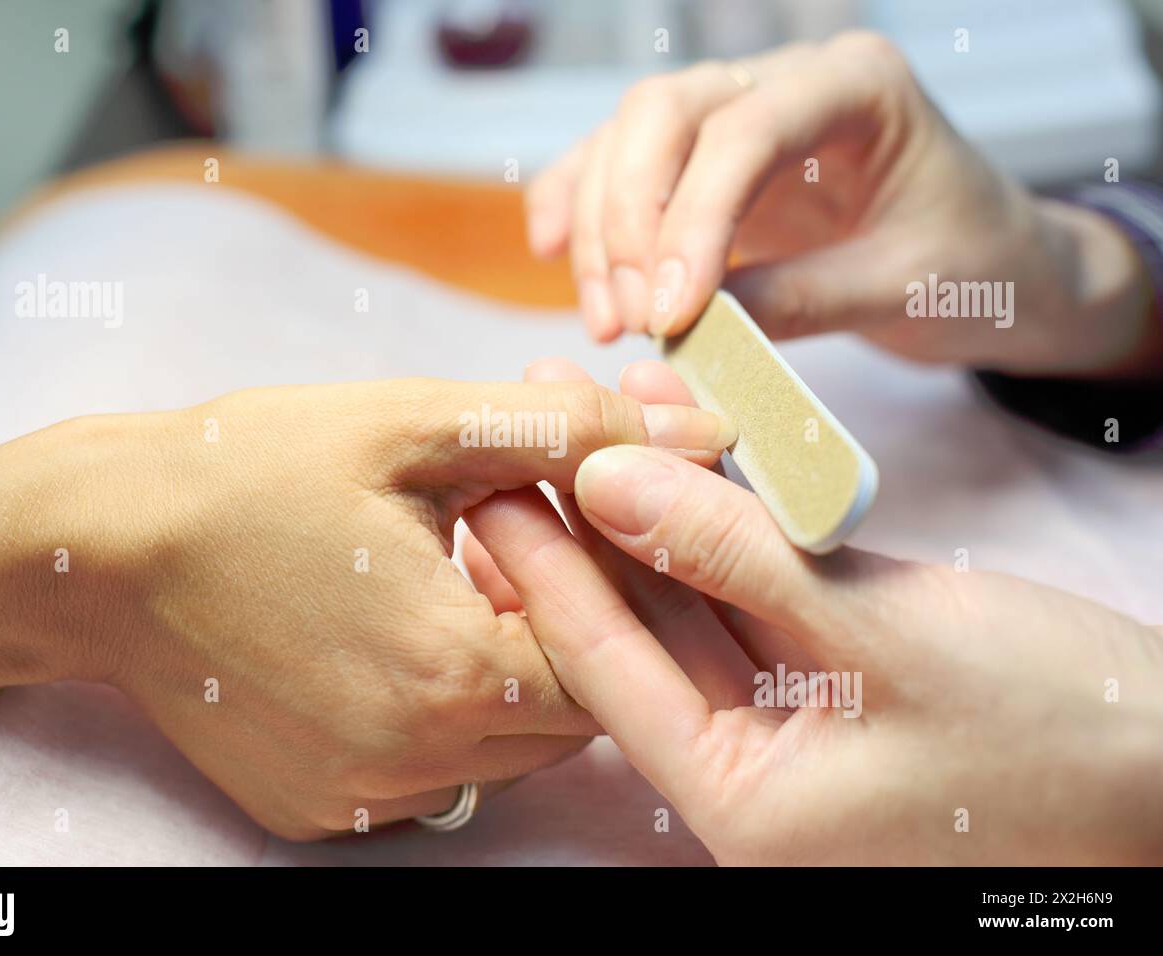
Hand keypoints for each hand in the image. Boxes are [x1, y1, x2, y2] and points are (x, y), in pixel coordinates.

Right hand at [0, 377, 730, 839]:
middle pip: (569, 716)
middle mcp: (413, 759)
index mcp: (452, 669)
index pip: (616, 658)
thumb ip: (571, 432)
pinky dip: (446, 715)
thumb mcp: (416, 424)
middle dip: (576, 629)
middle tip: (541, 545)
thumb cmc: (252, 471)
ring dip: (513, 674)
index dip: (629, 588)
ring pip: (506, 752)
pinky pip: (430, 774)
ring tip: (468, 583)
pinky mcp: (317, 808)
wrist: (99, 549)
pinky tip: (406, 637)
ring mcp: (359, 795)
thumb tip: (701, 431)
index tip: (610, 528)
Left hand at [467, 361, 1162, 863]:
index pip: (605, 670)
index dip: (538, 571)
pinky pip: (751, 570)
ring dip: (645, 492)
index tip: (483, 486)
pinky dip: (722, 501)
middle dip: (579, 516)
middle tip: (520, 423)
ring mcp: (790, 703)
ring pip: (690, 586)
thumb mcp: (883, 641)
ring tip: (587, 398)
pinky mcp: (832, 652)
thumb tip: (607, 482)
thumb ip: (732, 559)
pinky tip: (683, 426)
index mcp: (741, 800)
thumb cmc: (1056, 730)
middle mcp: (749, 759)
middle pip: (635, 622)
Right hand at [526, 32, 1156, 376]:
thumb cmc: (976, 268)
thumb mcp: (903, 290)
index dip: (692, 221)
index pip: (745, 129)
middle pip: (663, 113)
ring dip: (597, 229)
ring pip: (629, 139)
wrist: (994, 272)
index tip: (669, 314)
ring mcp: (739, 116)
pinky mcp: (708, 167)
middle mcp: (786, 81)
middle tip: (630, 319)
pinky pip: (623, 168)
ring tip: (605, 320)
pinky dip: (578, 205)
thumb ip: (800, 301)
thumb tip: (690, 329)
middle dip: (628, 219)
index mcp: (857, 86)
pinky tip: (550, 252)